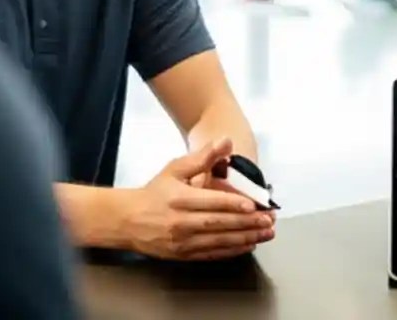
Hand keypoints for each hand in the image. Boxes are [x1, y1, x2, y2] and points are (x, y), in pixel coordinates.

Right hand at [119, 138, 275, 260]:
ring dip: (245, 238)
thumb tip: (225, 141)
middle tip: (269, 220)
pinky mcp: (184, 255)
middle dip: (247, 223)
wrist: (128, 220)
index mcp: (180, 199)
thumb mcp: (175, 168)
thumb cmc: (154, 193)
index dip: (234, 204)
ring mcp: (182, 241)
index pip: (212, 202)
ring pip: (219, 241)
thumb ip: (203, 157)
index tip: (253, 205)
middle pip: (219, 223)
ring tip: (265, 233)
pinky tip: (248, 245)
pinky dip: (232, 251)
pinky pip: (212, 254)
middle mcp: (181, 222)